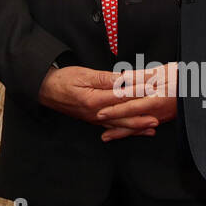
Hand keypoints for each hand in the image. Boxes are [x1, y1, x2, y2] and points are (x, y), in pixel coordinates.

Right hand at [37, 65, 157, 139]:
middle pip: (124, 115)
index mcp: (94, 100)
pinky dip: (125, 130)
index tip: (153, 91)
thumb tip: (122, 79)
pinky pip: (112, 127)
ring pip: (120, 125)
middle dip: (143, 116)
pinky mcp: (93, 120)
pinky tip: (135, 131)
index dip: (139, 93)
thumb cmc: (62, 80)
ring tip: (153, 127)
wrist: (45, 90)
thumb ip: (104, 78)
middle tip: (160, 116)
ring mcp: (94, 119)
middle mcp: (96, 113)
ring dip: (137, 126)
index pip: (122, 96)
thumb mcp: (82, 74)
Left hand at [96, 63, 179, 135]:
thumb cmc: (183, 77)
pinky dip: (134, 131)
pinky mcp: (164, 117)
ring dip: (122, 132)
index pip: (130, 106)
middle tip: (99, 129)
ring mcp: (161, 116)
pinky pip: (145, 126)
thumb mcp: (163, 72)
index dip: (114, 110)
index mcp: (156, 98)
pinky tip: (126, 133)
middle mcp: (157, 111)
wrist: (200, 87)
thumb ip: (142, 76)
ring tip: (107, 137)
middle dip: (115, 125)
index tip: (101, 113)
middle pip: (132, 120)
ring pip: (137, 126)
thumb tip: (124, 78)